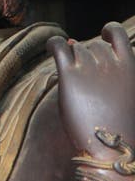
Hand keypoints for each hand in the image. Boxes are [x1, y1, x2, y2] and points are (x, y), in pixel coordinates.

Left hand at [48, 22, 134, 159]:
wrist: (111, 149)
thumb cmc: (117, 126)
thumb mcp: (121, 93)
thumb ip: (104, 68)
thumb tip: (74, 41)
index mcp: (129, 65)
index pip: (116, 33)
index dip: (108, 31)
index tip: (102, 37)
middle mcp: (110, 62)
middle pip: (92, 45)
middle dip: (88, 57)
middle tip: (86, 81)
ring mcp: (90, 67)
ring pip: (76, 48)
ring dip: (73, 58)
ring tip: (75, 80)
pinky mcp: (69, 75)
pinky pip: (57, 46)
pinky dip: (53, 44)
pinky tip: (52, 48)